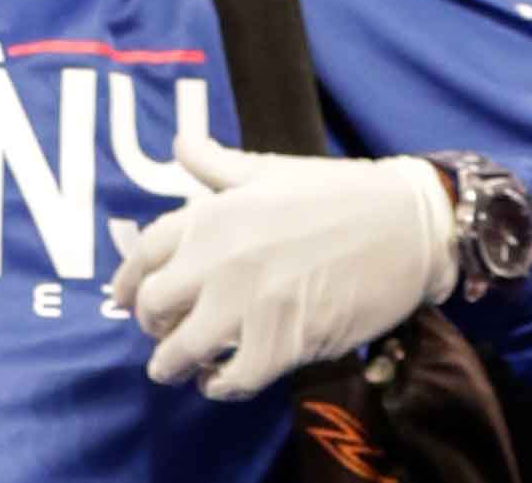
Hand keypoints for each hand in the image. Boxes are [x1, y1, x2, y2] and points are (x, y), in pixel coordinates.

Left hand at [108, 135, 457, 402]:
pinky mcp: (287, 340)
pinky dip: (219, 386)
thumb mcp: (271, 170)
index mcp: (213, 214)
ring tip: (173, 370)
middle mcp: (221, 258)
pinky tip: (217, 382)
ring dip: (171, 365)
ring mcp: (251, 302)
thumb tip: (182, 144)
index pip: (144, 253)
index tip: (123, 298)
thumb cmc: (340, 192)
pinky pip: (235, 377)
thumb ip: (218, 165)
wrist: (408, 225)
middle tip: (159, 333)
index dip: (126, 280)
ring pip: (184, 349)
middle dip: (149, 325)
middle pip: (154, 305)